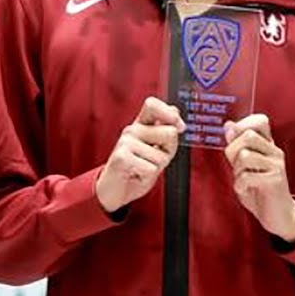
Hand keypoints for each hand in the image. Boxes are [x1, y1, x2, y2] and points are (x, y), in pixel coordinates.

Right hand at [95, 97, 185, 212]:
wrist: (114, 190)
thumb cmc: (136, 170)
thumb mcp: (157, 150)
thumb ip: (166, 132)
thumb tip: (175, 111)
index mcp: (141, 124)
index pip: (153, 105)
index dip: (169, 113)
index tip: (180, 127)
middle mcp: (132, 130)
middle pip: (169, 132)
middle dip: (169, 151)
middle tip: (153, 160)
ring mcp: (125, 142)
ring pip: (161, 156)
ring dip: (156, 168)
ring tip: (142, 169)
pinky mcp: (121, 156)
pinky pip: (150, 169)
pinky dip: (147, 177)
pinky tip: (135, 175)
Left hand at [224, 114, 294, 242]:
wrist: (279, 216)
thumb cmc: (260, 191)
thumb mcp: (245, 167)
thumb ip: (237, 147)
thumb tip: (228, 125)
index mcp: (268, 146)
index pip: (260, 120)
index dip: (243, 125)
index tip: (235, 140)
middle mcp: (275, 152)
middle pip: (248, 135)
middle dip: (233, 151)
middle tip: (236, 167)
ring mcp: (277, 165)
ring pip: (245, 155)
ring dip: (237, 171)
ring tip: (243, 180)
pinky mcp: (275, 180)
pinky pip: (246, 176)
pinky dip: (240, 186)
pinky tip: (246, 190)